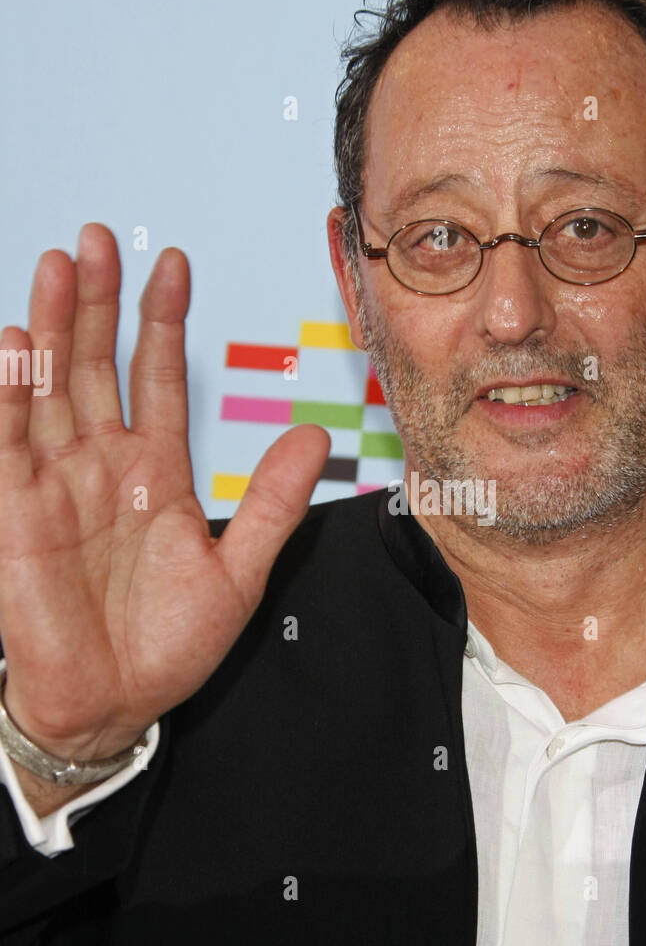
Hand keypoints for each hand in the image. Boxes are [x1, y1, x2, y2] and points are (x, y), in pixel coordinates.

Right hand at [0, 224, 328, 761]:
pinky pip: (8, 441)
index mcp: (155, 472)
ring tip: (59, 265)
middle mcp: (101, 465)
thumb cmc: (166, 646)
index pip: (157, 377)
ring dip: (52, 326)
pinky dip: (9, 394)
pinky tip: (15, 346)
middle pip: (96, 363)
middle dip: (98, 301)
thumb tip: (314, 438)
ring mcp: (54, 483)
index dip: (162, 321)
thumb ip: (271, 502)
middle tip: (101, 239)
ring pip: (51, 386)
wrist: (113, 705)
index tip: (174, 265)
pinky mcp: (16, 511)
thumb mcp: (238, 571)